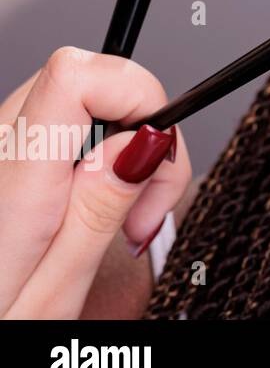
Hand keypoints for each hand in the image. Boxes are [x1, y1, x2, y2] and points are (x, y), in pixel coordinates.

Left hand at [0, 47, 190, 317]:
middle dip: (140, 128)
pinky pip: (54, 122)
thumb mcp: (55, 293)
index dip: (137, 94)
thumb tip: (147, 139)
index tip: (157, 154)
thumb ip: (100, 210)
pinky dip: (87, 154)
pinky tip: (83, 205)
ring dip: (116, 143)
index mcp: (11, 185)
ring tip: (114, 215)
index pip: (76, 73)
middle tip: (142, 205)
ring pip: (74, 97)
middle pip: (86, 77)